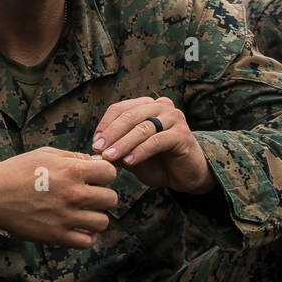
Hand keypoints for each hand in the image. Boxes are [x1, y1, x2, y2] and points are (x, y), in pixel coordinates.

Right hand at [0, 147, 117, 248]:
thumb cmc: (18, 171)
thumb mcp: (47, 154)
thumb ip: (74, 157)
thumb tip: (98, 163)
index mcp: (72, 170)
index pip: (110, 173)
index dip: (104, 175)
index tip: (94, 178)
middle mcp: (73, 194)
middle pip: (111, 199)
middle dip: (102, 196)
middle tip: (88, 196)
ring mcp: (66, 217)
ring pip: (103, 222)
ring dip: (95, 217)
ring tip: (83, 213)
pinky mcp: (57, 236)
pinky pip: (88, 241)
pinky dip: (86, 236)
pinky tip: (77, 228)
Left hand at [92, 96, 214, 194]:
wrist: (186, 176)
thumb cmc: (157, 162)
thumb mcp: (132, 155)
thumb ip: (117, 149)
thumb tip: (96, 150)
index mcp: (147, 106)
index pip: (120, 109)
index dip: (105, 125)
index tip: (94, 144)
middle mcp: (161, 106)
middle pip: (130, 115)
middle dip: (112, 134)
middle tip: (98, 149)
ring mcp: (174, 118)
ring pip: (143, 128)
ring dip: (123, 143)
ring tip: (110, 157)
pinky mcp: (182, 134)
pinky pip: (157, 140)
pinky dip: (140, 151)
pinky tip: (129, 161)